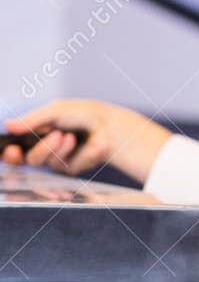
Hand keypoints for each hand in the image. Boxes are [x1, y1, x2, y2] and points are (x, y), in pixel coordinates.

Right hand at [2, 100, 170, 182]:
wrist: (106, 125)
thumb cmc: (80, 115)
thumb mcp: (54, 113)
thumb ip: (32, 120)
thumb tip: (8, 125)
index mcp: (35, 132)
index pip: (15, 146)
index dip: (8, 151)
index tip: (8, 149)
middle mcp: (43, 148)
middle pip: (22, 158)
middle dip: (19, 152)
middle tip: (17, 149)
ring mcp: (55, 159)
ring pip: (38, 162)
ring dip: (48, 147)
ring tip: (63, 134)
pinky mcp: (69, 169)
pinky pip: (57, 165)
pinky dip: (64, 151)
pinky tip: (74, 141)